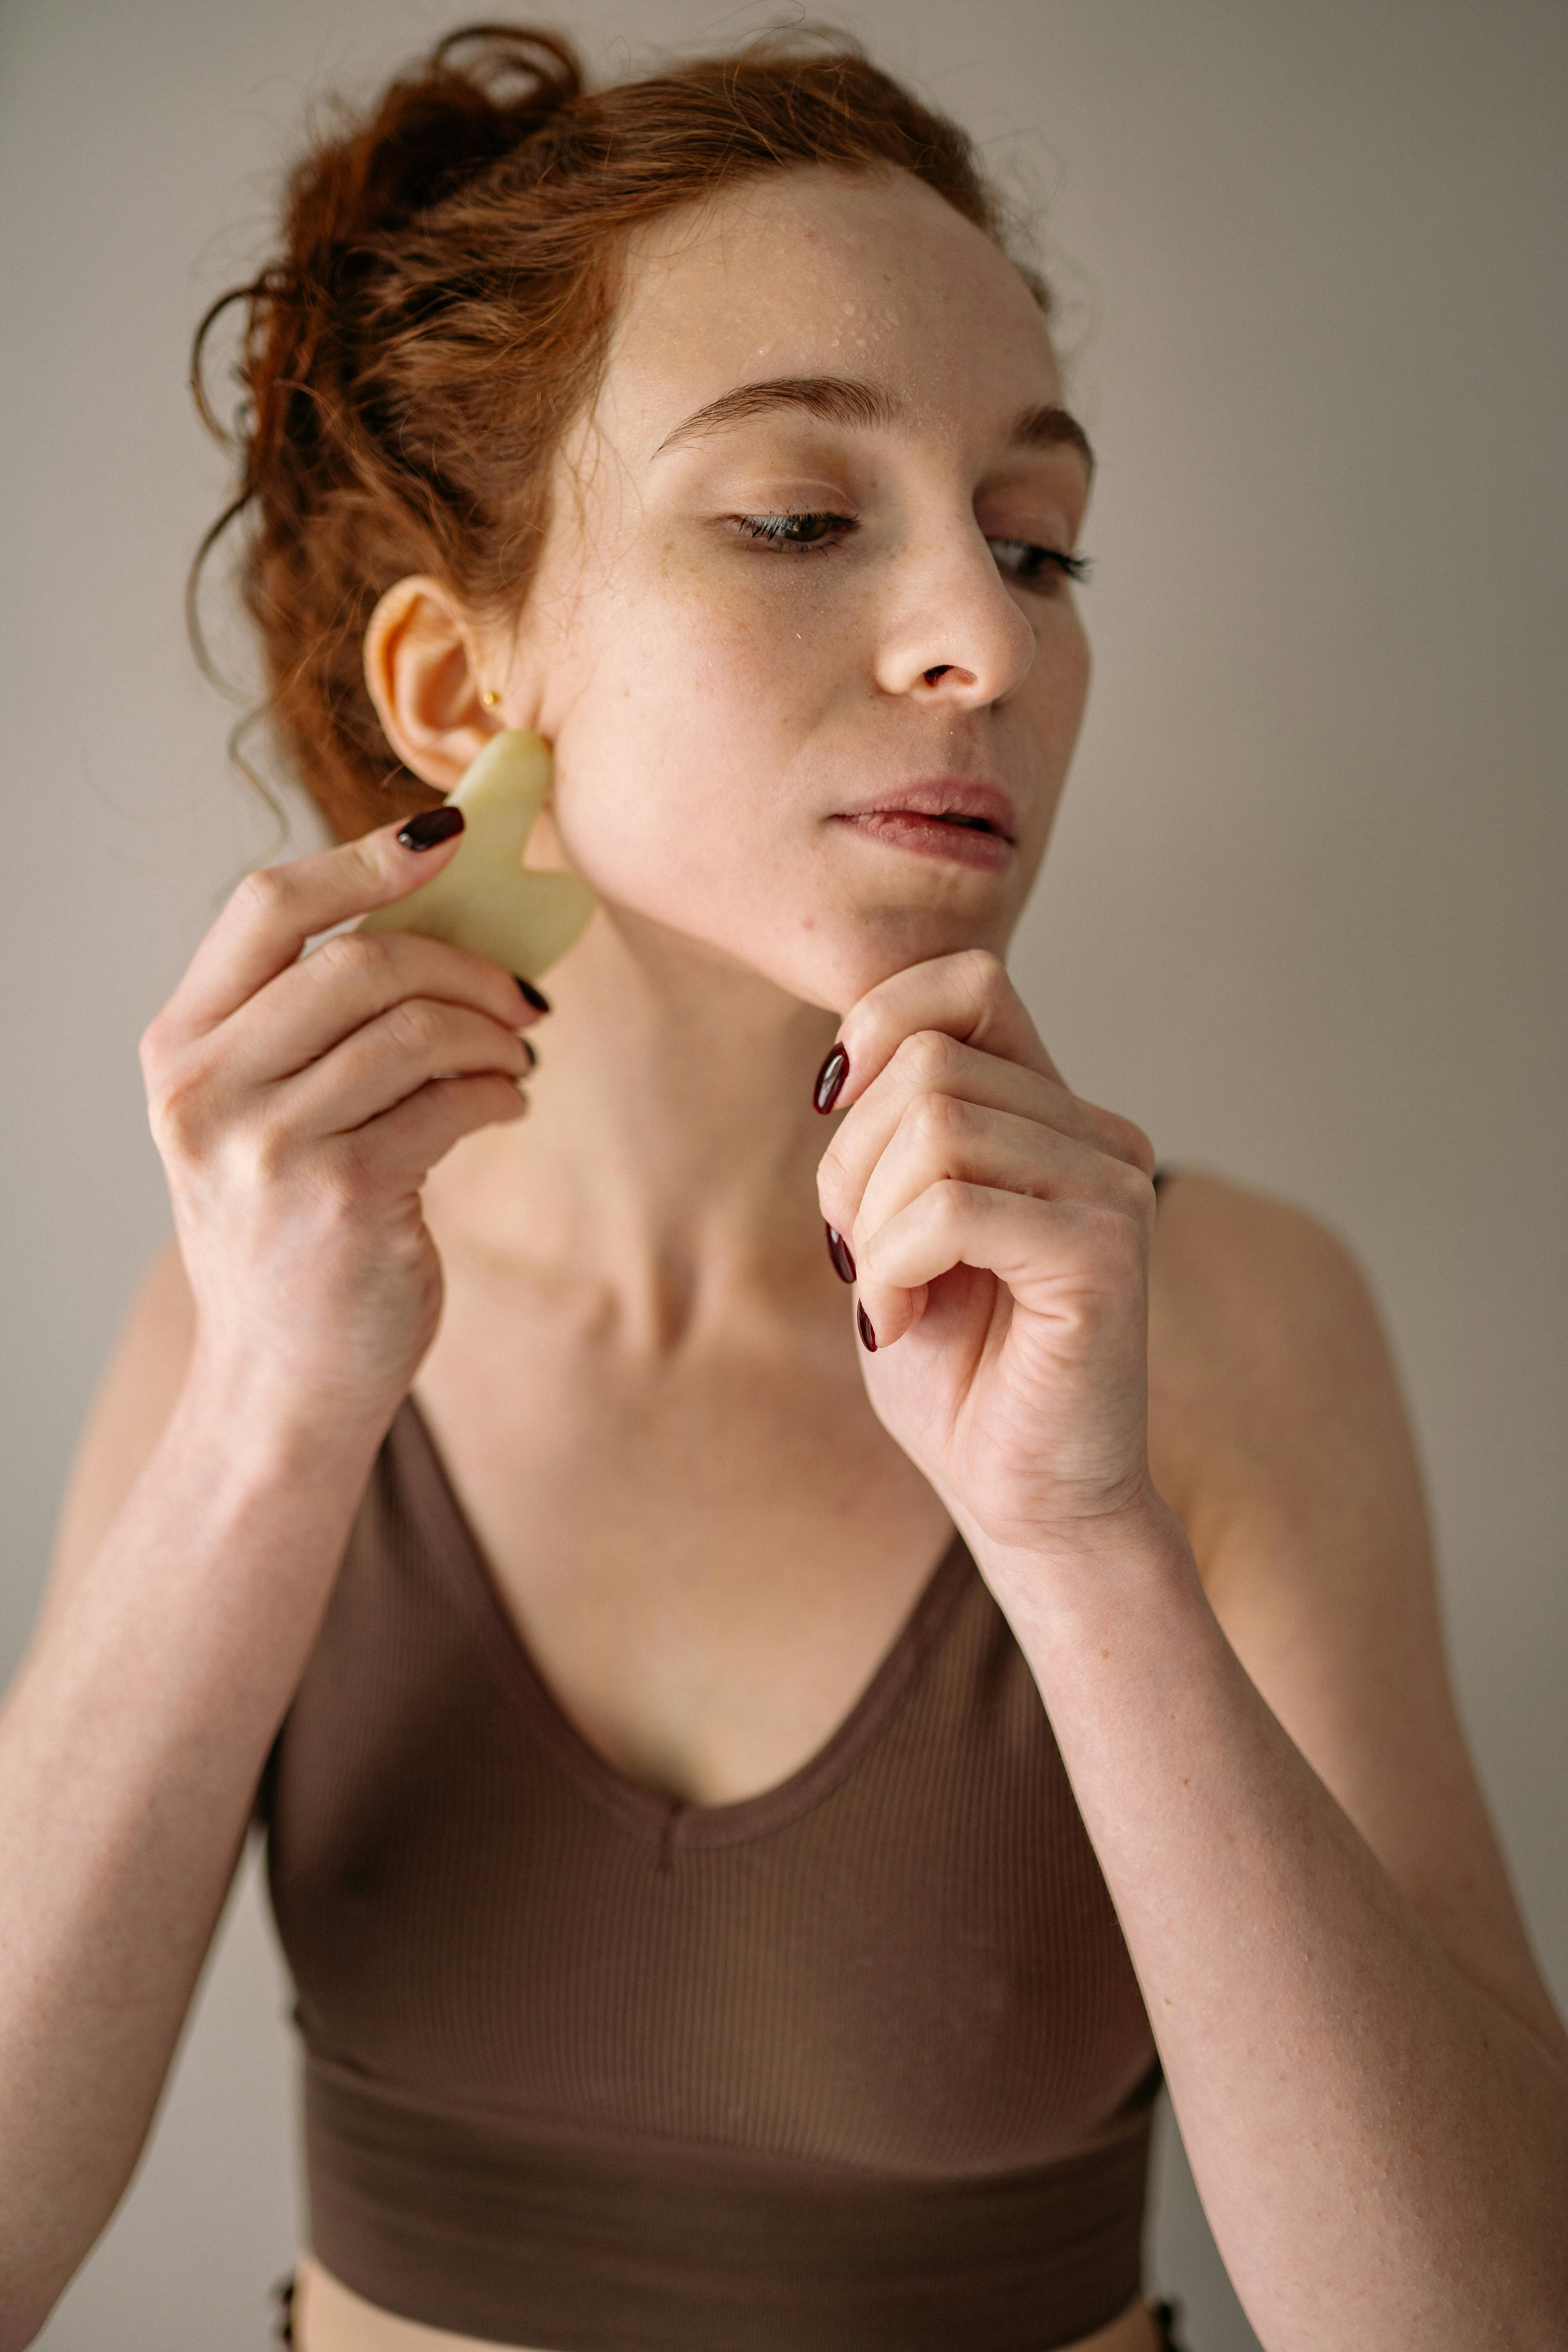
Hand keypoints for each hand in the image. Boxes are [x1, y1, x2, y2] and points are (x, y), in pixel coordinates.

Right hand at [139, 816, 543, 1438]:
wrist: (282, 1383)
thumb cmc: (288, 1234)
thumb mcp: (264, 1117)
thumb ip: (310, 1024)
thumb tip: (434, 914)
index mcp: (180, 1050)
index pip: (267, 907)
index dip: (364, 858)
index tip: (447, 839)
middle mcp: (206, 1090)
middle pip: (357, 961)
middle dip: (460, 962)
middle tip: (520, 993)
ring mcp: (268, 1146)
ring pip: (411, 1029)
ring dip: (488, 1032)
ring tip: (516, 1054)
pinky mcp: (340, 1198)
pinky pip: (448, 1102)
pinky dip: (498, 1092)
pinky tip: (506, 1105)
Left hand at [815, 950, 1162, 1573]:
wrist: (1026, 1502)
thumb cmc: (959, 1377)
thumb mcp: (894, 1228)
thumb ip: (890, 1134)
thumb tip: (847, 1057)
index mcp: (1052, 1114)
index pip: (967, 982)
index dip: (879, 1022)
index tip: (832, 1108)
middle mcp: (1096, 1133)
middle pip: (929, 1060)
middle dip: (851, 1160)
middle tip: (858, 1258)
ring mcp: (1112, 1186)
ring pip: (936, 1123)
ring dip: (870, 1219)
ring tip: (884, 1295)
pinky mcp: (1104, 1250)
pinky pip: (953, 1205)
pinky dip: (894, 1264)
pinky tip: (896, 1324)